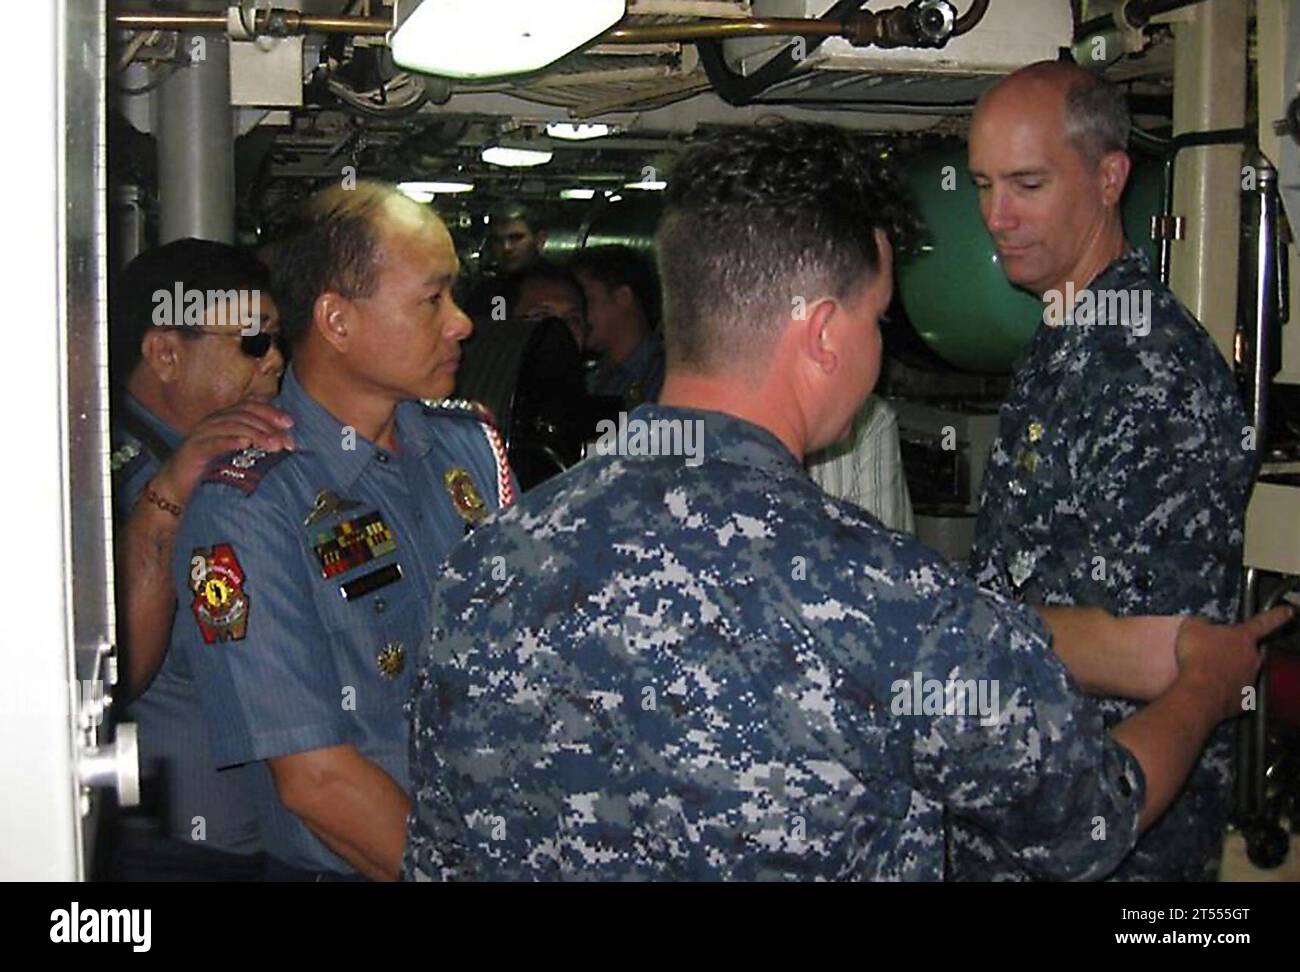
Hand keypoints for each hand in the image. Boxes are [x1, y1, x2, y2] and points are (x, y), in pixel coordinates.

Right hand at [151, 399, 294, 505]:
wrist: (176, 484)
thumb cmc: (210, 467)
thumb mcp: (235, 451)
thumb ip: (254, 441)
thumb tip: (283, 440)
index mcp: (224, 418)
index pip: (250, 406)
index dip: (271, 411)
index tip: (290, 423)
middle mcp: (213, 421)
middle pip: (244, 415)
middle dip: (269, 426)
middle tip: (286, 442)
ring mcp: (202, 433)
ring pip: (232, 426)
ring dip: (256, 434)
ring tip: (273, 446)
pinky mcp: (194, 449)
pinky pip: (214, 442)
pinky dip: (231, 441)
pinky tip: (245, 444)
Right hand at [1174, 606, 1292, 721]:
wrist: (1199, 692)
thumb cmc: (1197, 655)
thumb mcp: (1192, 628)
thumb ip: (1202, 623)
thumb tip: (1204, 625)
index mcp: (1243, 637)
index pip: (1263, 622)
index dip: (1276, 615)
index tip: (1288, 611)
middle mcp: (1253, 658)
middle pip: (1248, 650)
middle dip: (1235, 650)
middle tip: (1214, 653)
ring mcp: (1250, 680)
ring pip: (1240, 671)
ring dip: (1227, 670)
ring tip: (1206, 673)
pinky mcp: (1244, 700)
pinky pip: (1234, 691)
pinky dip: (1224, 689)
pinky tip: (1208, 689)